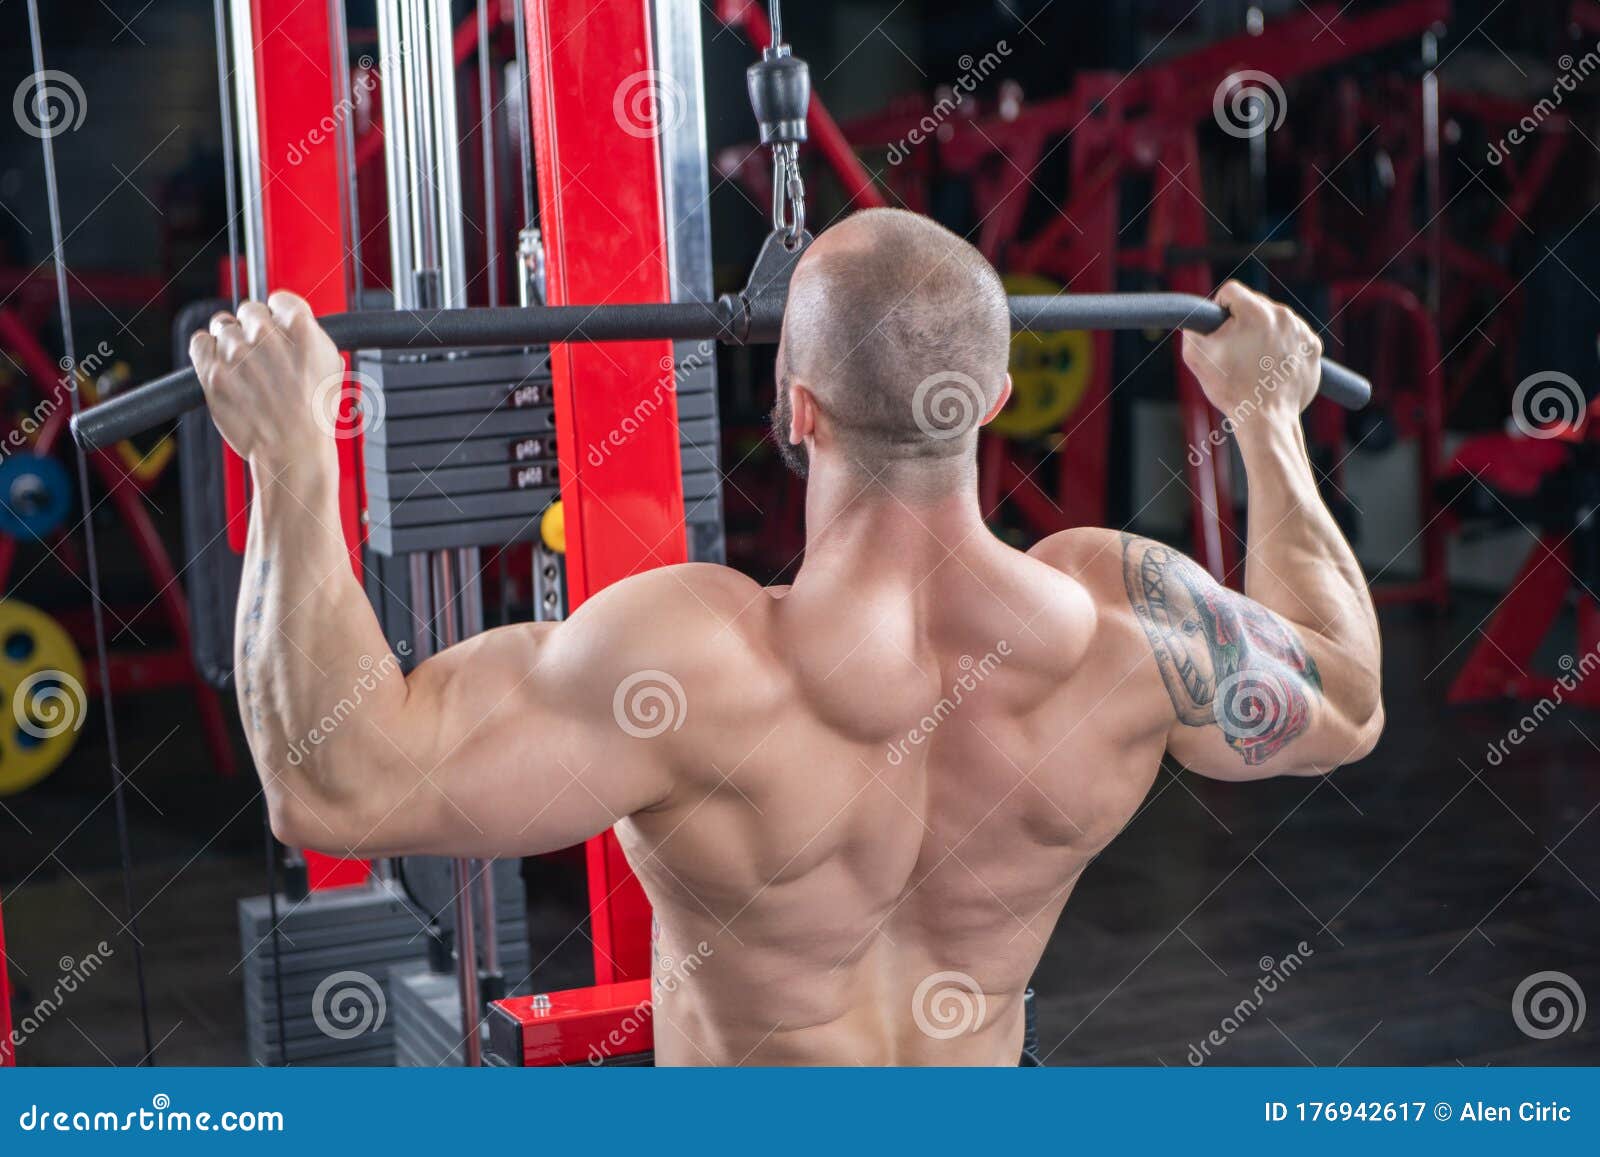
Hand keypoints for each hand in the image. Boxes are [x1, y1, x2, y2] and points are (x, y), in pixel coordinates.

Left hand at [189, 292, 343, 468]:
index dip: (279, 315)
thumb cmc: (314, 415)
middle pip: (249, 310)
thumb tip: (288, 319)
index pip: (279, 299)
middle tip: (261, 353)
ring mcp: (236, 353)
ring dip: (231, 342)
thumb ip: (309, 335)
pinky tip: (222, 365)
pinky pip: (199, 342)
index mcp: (301, 329)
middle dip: (254, 328)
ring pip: (223, 326)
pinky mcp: (212, 372)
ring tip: (244, 368)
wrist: (293, 449)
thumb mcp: (331, 367)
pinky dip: (207, 349)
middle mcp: (266, 336)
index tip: (279, 328)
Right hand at [1180, 281, 1322, 425]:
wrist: (1266, 420)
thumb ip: (1192, 327)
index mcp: (1257, 312)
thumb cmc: (1231, 389)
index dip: (1219, 308)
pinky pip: (1293, 338)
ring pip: (1276, 322)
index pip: (1232, 292)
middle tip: (1236, 352)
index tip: (1219, 328)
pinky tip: (1271, 367)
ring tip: (1255, 363)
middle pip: (1256, 305)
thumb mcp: (1196, 356)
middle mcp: (1284, 315)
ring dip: (1263, 334)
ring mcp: (1303, 332)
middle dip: (1243, 323)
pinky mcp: (1314, 348)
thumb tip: (1199, 319)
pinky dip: (1282, 348)